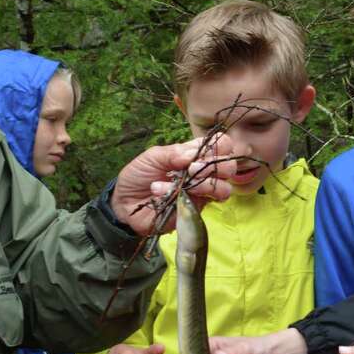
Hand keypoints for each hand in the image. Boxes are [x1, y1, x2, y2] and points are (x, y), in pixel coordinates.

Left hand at [112, 135, 236, 234]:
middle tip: (192, 167)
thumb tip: (194, 154)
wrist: (124, 203)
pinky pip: (206, 202)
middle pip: (229, 166)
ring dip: (204, 183)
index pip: (221, 145)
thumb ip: (173, 153)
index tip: (204, 151)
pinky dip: (190, 195)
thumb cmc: (138, 176)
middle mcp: (202, 172)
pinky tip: (171, 193)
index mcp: (193, 154)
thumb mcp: (151, 157)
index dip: (220, 145)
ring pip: (224, 187)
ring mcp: (201, 192)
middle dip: (216, 165)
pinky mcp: (195, 209)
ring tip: (182, 181)